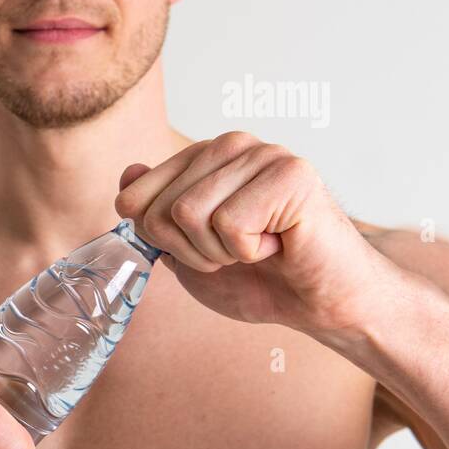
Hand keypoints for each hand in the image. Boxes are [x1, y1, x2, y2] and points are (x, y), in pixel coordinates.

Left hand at [114, 131, 395, 336]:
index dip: (161, 241)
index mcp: (202, 158)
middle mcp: (231, 145)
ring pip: (189, 214)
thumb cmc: (260, 278)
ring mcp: (262, 153)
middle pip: (159, 210)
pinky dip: (249, 250)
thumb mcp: (188, 252)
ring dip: (221, 251)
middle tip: (238, 252)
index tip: (202, 248)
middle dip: (192, 250)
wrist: (321, 303)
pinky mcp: (291, 173)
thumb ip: (154, 216)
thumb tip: (128, 175)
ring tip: (260, 246)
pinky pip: (230, 224)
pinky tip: (280, 243)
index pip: (133, 198)